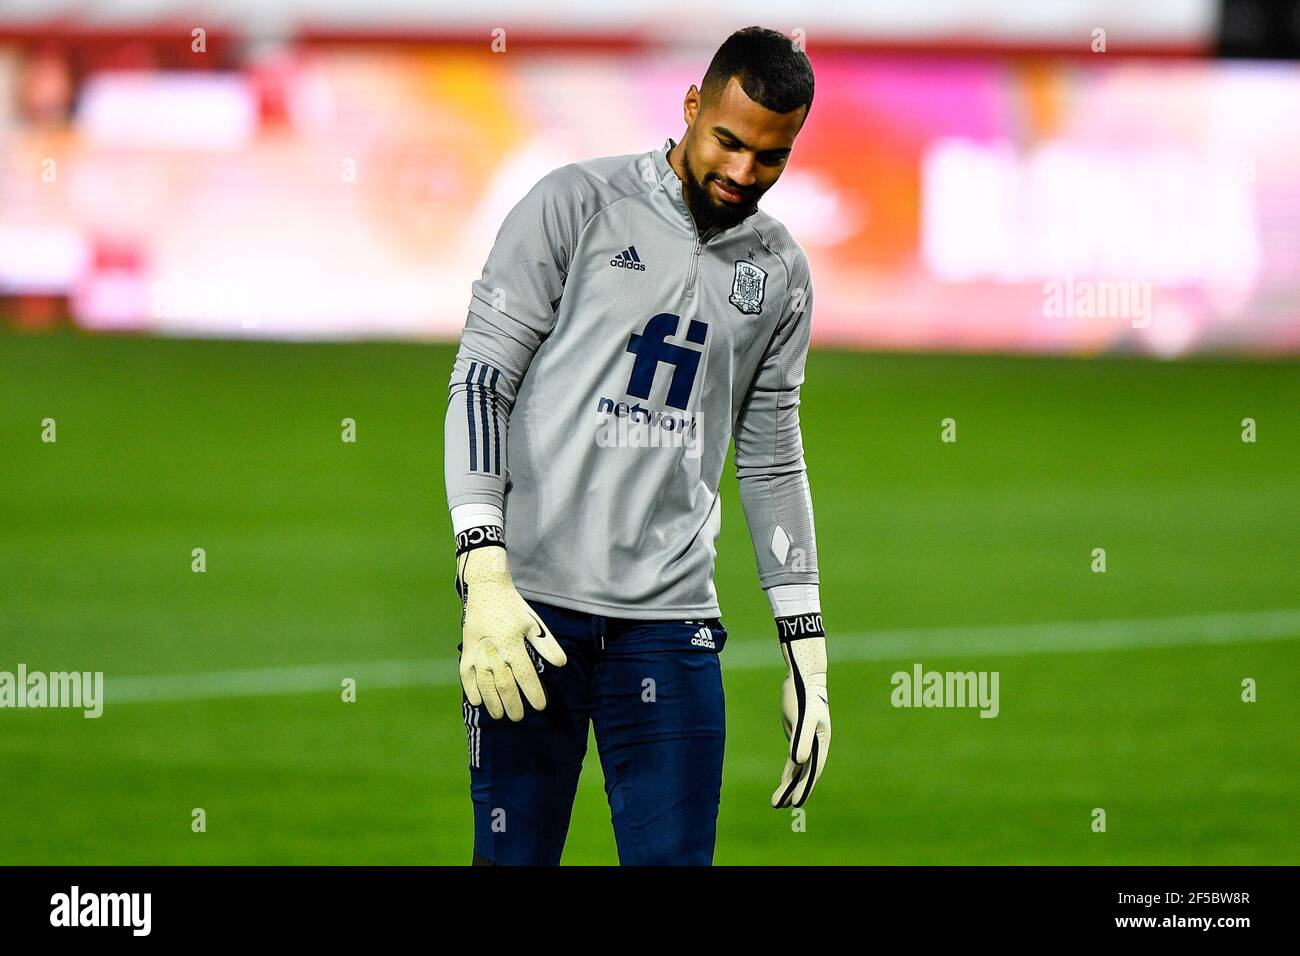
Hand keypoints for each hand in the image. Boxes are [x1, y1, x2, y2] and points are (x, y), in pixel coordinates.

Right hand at [456, 542, 566, 720]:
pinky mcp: (467, 650)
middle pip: (504, 685)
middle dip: (513, 704)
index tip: (540, 706)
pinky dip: (471, 690)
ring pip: (485, 684)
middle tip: (519, 718)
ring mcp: (478, 652)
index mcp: (513, 644)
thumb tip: (561, 664)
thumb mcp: (534, 623)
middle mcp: (494, 651)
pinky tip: (477, 702)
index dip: (533, 693)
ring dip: (493, 702)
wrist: (486, 588)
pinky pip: (466, 675)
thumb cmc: (513, 607)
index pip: (525, 676)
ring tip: (500, 716)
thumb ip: (546, 645)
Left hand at [771, 634, 829, 807]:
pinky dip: (789, 771)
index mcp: (820, 743)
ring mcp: (806, 742)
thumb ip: (801, 740)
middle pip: (804, 773)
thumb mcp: (803, 718)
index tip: (794, 802)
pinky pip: (793, 759)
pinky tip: (784, 781)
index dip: (804, 787)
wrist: (804, 677)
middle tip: (779, 806)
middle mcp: (815, 745)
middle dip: (793, 790)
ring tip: (777, 801)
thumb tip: (798, 762)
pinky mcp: (796, 736)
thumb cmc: (805, 695)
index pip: (812, 771)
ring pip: (798, 768)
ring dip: (789, 784)